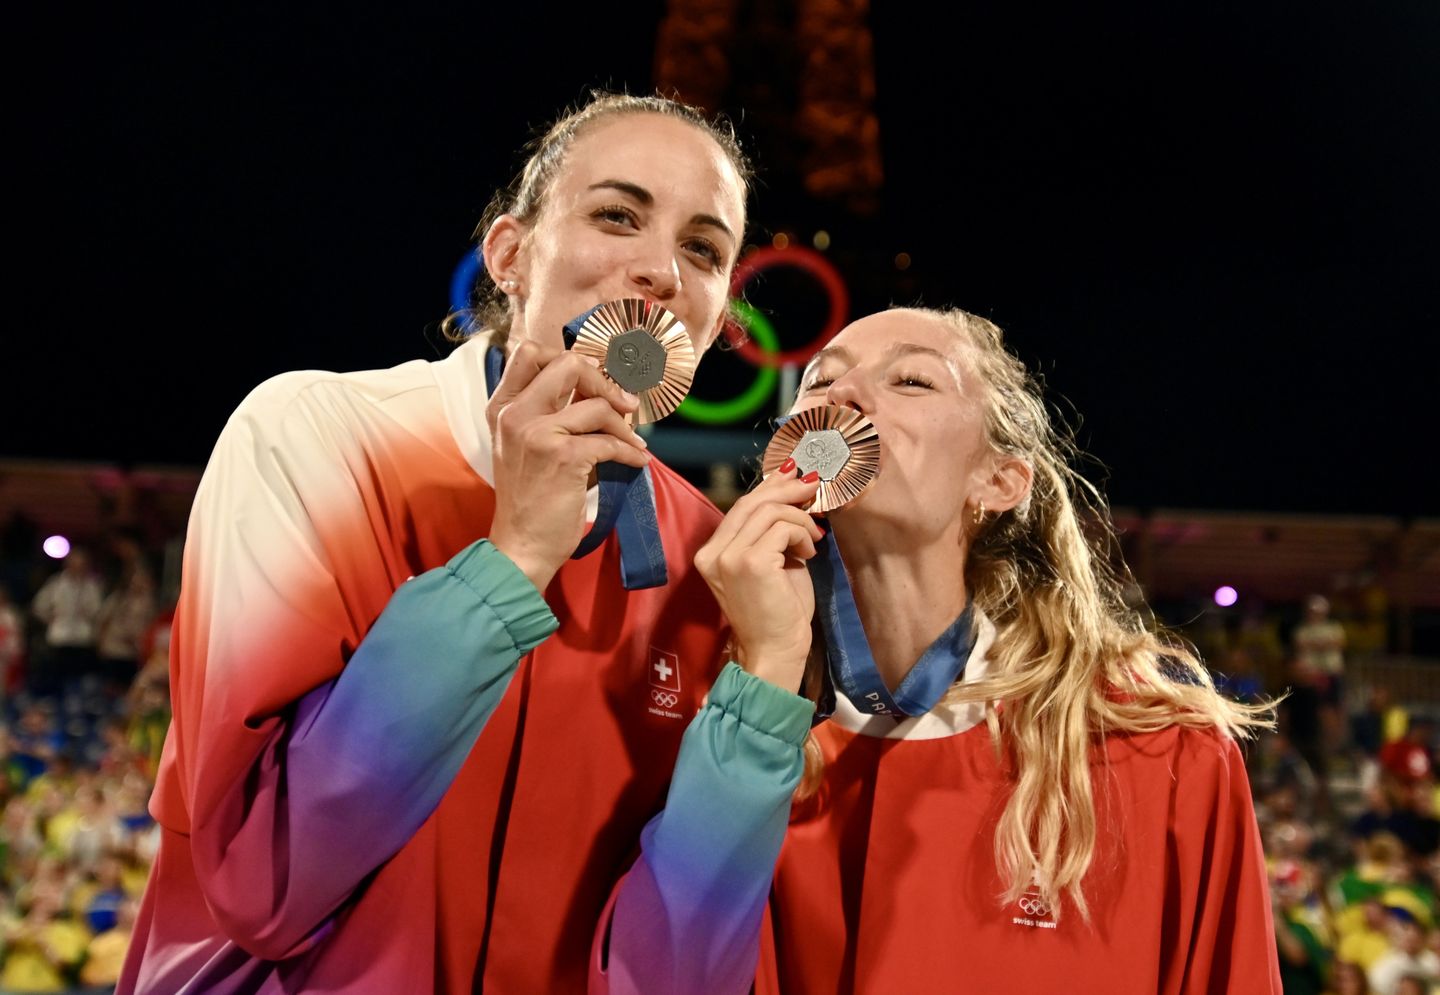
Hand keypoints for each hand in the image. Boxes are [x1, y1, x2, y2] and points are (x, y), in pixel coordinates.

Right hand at [486, 341, 649, 590]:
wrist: (522, 544)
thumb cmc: (529, 497)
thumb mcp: (525, 446)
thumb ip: (548, 412)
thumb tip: (599, 388)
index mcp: (501, 407)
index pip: (531, 352)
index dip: (571, 358)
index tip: (594, 380)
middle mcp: (514, 414)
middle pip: (568, 363)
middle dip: (603, 381)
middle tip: (622, 404)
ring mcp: (535, 433)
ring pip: (596, 404)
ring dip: (623, 424)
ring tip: (633, 441)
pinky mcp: (561, 456)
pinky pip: (610, 441)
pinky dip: (630, 451)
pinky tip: (636, 462)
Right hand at [694, 464, 822, 691]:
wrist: (776, 652)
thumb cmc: (777, 612)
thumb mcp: (770, 563)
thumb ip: (771, 531)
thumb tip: (790, 489)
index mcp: (711, 553)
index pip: (741, 507)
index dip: (769, 487)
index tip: (794, 476)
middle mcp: (713, 553)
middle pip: (752, 502)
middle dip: (787, 489)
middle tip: (813, 487)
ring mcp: (729, 558)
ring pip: (770, 512)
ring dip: (800, 519)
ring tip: (814, 538)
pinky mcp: (750, 563)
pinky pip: (782, 529)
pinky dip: (802, 534)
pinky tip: (810, 552)